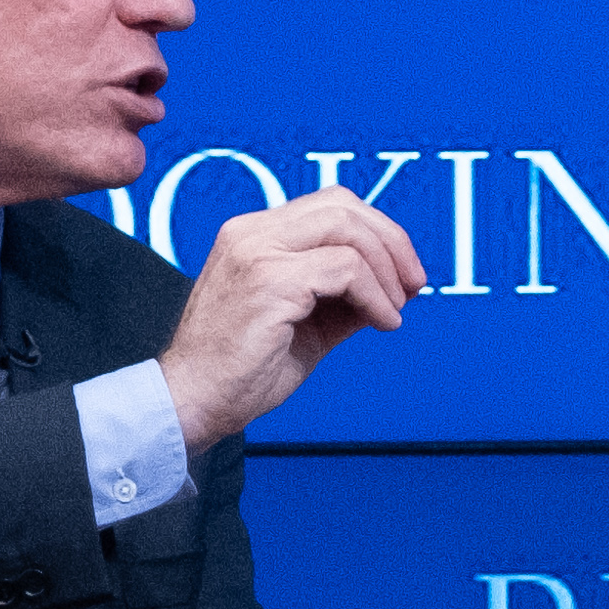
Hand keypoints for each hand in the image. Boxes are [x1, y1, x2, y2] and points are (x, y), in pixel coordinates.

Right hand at [159, 191, 428, 449]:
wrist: (194, 404)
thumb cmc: (243, 370)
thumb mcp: (306, 322)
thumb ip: (343, 296)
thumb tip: (396, 285)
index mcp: (254, 235)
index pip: (330, 204)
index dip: (378, 231)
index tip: (404, 273)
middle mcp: (252, 233)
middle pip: (343, 204)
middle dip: (392, 241)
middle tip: (415, 284)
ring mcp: (257, 252)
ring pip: (348, 229)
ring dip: (387, 270)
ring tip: (396, 309)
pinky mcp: (270, 281)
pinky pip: (346, 269)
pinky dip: (376, 296)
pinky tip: (382, 322)